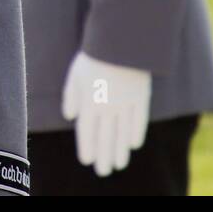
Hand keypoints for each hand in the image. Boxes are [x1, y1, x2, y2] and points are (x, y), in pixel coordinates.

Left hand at [61, 50, 151, 175]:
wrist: (120, 40)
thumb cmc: (93, 56)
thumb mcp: (75, 74)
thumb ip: (71, 96)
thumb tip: (70, 116)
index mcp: (89, 100)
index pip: (87, 130)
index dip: (86, 147)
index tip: (86, 161)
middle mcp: (107, 105)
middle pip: (105, 137)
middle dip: (103, 156)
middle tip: (103, 172)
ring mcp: (126, 103)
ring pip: (122, 133)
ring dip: (120, 151)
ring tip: (118, 165)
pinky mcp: (142, 97)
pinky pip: (139, 121)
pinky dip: (136, 134)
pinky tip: (133, 145)